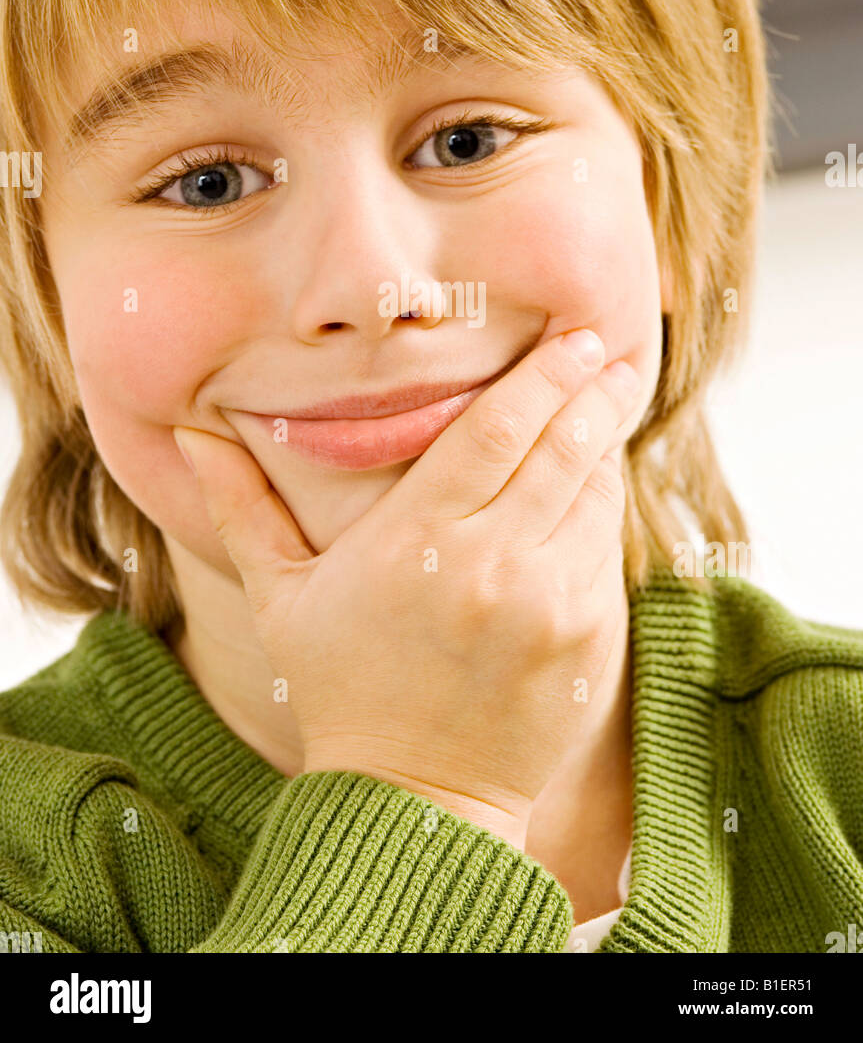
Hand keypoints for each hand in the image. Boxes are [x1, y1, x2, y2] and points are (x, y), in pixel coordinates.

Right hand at [173, 332, 639, 848]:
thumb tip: (193, 435)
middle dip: (589, 391)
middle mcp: (492, 566)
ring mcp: (549, 605)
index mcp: (417, 542)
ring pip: (594, 495)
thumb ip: (242, 509)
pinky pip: (606, 552)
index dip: (541, 375)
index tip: (572, 339)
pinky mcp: (588, 640)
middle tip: (606, 350)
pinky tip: (592, 490)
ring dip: (600, 446)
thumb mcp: (280, 597)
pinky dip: (601, 513)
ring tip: (603, 405)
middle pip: (559, 447)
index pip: (496, 429)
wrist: (413, 802)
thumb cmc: (341, 688)